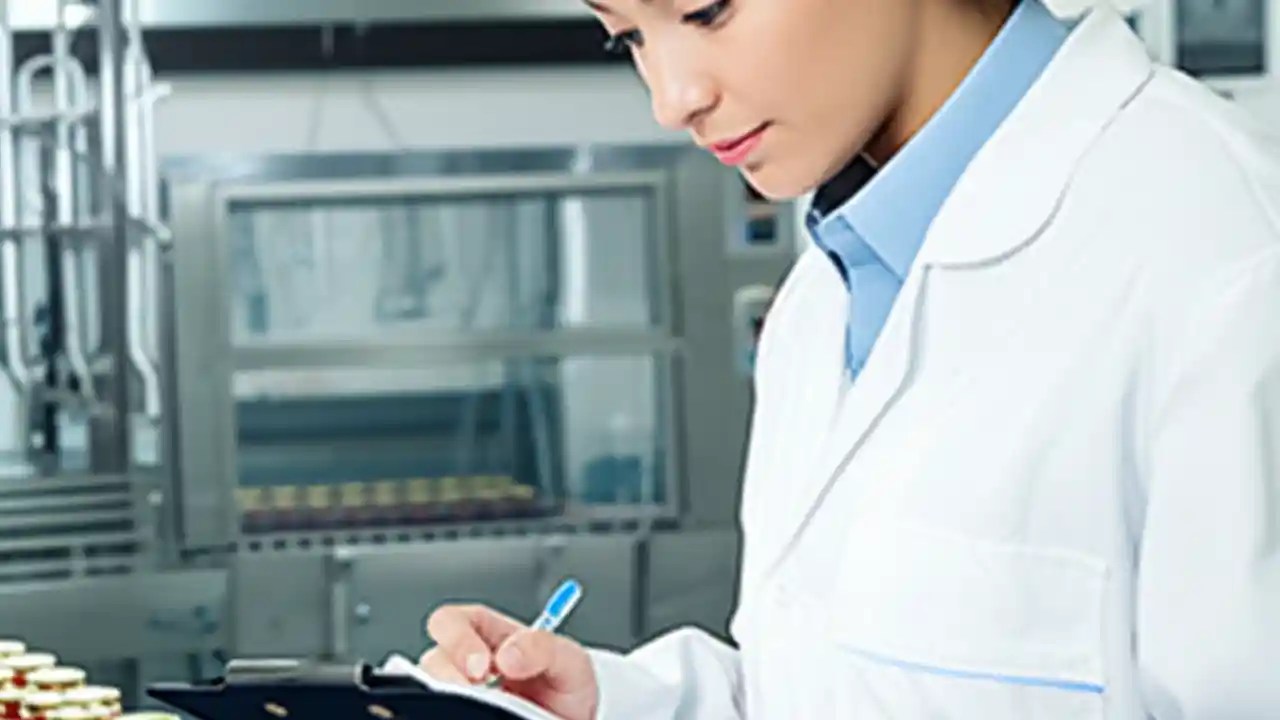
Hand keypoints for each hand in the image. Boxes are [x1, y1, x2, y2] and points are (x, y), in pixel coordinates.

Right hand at [420, 603, 598, 719]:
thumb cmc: (565, 684)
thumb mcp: (568, 659)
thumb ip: (543, 647)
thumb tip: (508, 654)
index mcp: (485, 633)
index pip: (449, 621)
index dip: (458, 640)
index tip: (481, 666)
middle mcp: (463, 663)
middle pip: (434, 662)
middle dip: (451, 678)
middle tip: (479, 694)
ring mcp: (459, 694)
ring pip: (433, 693)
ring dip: (455, 702)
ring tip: (488, 711)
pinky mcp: (459, 713)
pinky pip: (442, 712)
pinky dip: (457, 714)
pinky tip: (481, 718)